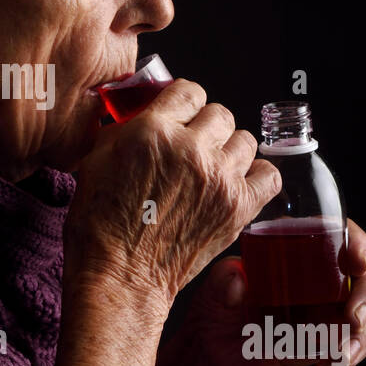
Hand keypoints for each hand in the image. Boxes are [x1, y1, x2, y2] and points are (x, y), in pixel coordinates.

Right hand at [63, 79, 281, 317]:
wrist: (121, 274)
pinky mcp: (237, 207)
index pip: (188, 91)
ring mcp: (218, 178)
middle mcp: (190, 149)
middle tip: (192, 147)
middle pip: (219, 113)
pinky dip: (257, 177)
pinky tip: (238, 183)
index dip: (184, 103)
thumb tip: (146, 114)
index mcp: (152, 131)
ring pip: (245, 139)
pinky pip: (269, 174)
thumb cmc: (101, 225)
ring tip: (212, 168)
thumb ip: (125, 129)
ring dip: (229, 150)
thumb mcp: (96, 160)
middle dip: (205, 127)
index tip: (181, 116)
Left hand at [160, 217, 365, 365]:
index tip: (357, 262)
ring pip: (365, 317)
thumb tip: (237, 275)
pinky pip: (348, 350)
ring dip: (359, 339)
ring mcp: (329, 310)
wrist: (214, 358)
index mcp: (298, 249)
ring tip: (338, 359)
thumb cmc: (215, 312)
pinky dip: (341, 364)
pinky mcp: (327, 341)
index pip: (340, 235)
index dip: (358, 245)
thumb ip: (222, 281)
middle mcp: (321, 276)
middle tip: (353, 320)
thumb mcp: (211, 292)